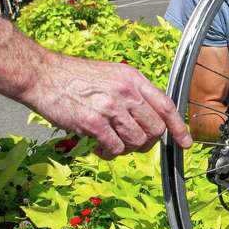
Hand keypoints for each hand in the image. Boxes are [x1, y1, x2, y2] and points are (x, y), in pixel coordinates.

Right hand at [24, 52, 191, 159]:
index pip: (165, 104)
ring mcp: (110, 107)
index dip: (178, 126)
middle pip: (154, 128)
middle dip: (147, 142)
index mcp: (132, 78)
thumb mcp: (110, 75)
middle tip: (132, 143)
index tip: (185, 142)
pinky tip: (99, 148)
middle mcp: (125, 92)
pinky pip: (115, 148)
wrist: (43, 75)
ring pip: (137, 141)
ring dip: (126, 149)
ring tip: (111, 145)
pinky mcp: (94, 123)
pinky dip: (109, 153)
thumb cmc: (73, 77)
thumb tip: (147, 117)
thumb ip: (131, 92)